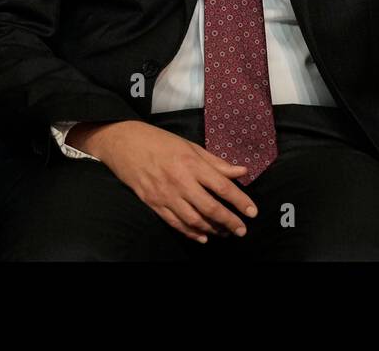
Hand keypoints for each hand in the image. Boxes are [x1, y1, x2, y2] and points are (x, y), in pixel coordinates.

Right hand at [68, 120, 257, 243]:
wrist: (125, 144)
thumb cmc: (161, 142)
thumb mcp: (191, 146)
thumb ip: (217, 162)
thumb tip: (242, 171)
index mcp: (192, 164)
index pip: (223, 186)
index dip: (240, 201)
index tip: (252, 212)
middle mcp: (180, 181)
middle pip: (210, 207)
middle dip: (229, 221)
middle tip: (242, 230)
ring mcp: (166, 195)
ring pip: (193, 219)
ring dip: (212, 229)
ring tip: (225, 233)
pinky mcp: (153, 204)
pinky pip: (175, 223)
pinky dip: (190, 232)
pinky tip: (202, 237)